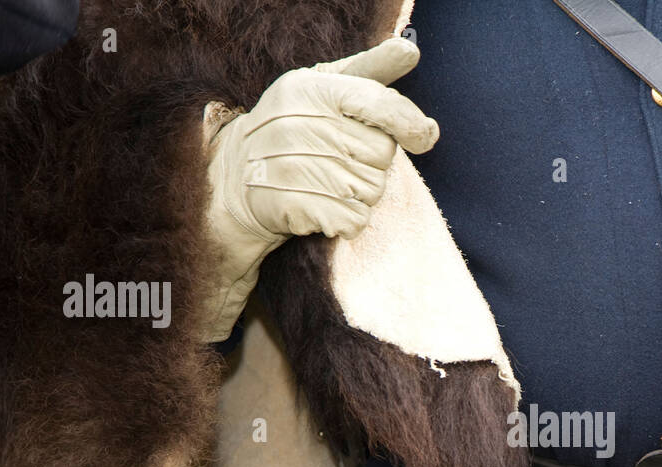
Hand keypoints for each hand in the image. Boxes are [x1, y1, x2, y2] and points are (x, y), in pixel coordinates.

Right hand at [200, 36, 438, 341]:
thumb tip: (410, 50)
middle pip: (381, 155)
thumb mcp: (327, 89)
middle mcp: (297, 122)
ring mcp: (289, 164)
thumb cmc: (295, 130)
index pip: (379, 105)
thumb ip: (371, 71)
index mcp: (310, 88)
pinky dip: (348, 221)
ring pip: (369, 190)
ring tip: (331, 185)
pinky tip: (327, 210)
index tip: (424, 136)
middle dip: (374, 165)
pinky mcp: (288, 204)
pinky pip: (351, 219)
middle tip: (343, 163)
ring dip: (361, 195)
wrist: (237, 180)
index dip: (410, 123)